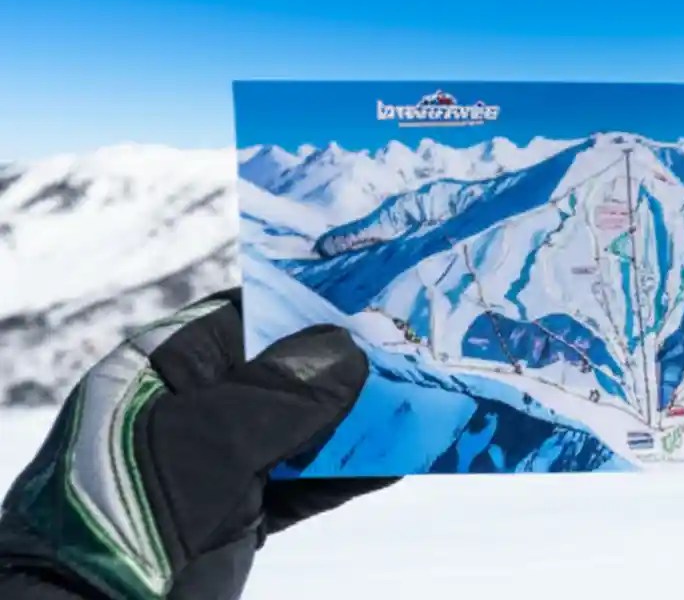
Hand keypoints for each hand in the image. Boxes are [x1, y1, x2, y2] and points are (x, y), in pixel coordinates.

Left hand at [0, 289, 397, 599]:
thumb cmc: (130, 513)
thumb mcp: (209, 442)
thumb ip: (282, 394)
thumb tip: (348, 349)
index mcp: (164, 370)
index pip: (249, 317)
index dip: (311, 307)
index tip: (376, 300)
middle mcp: (193, 408)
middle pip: (286, 373)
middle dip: (348, 368)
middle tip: (416, 352)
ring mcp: (215, 463)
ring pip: (302, 430)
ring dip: (357, 424)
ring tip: (422, 405)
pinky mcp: (236, 512)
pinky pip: (302, 483)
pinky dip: (347, 475)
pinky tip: (395, 461)